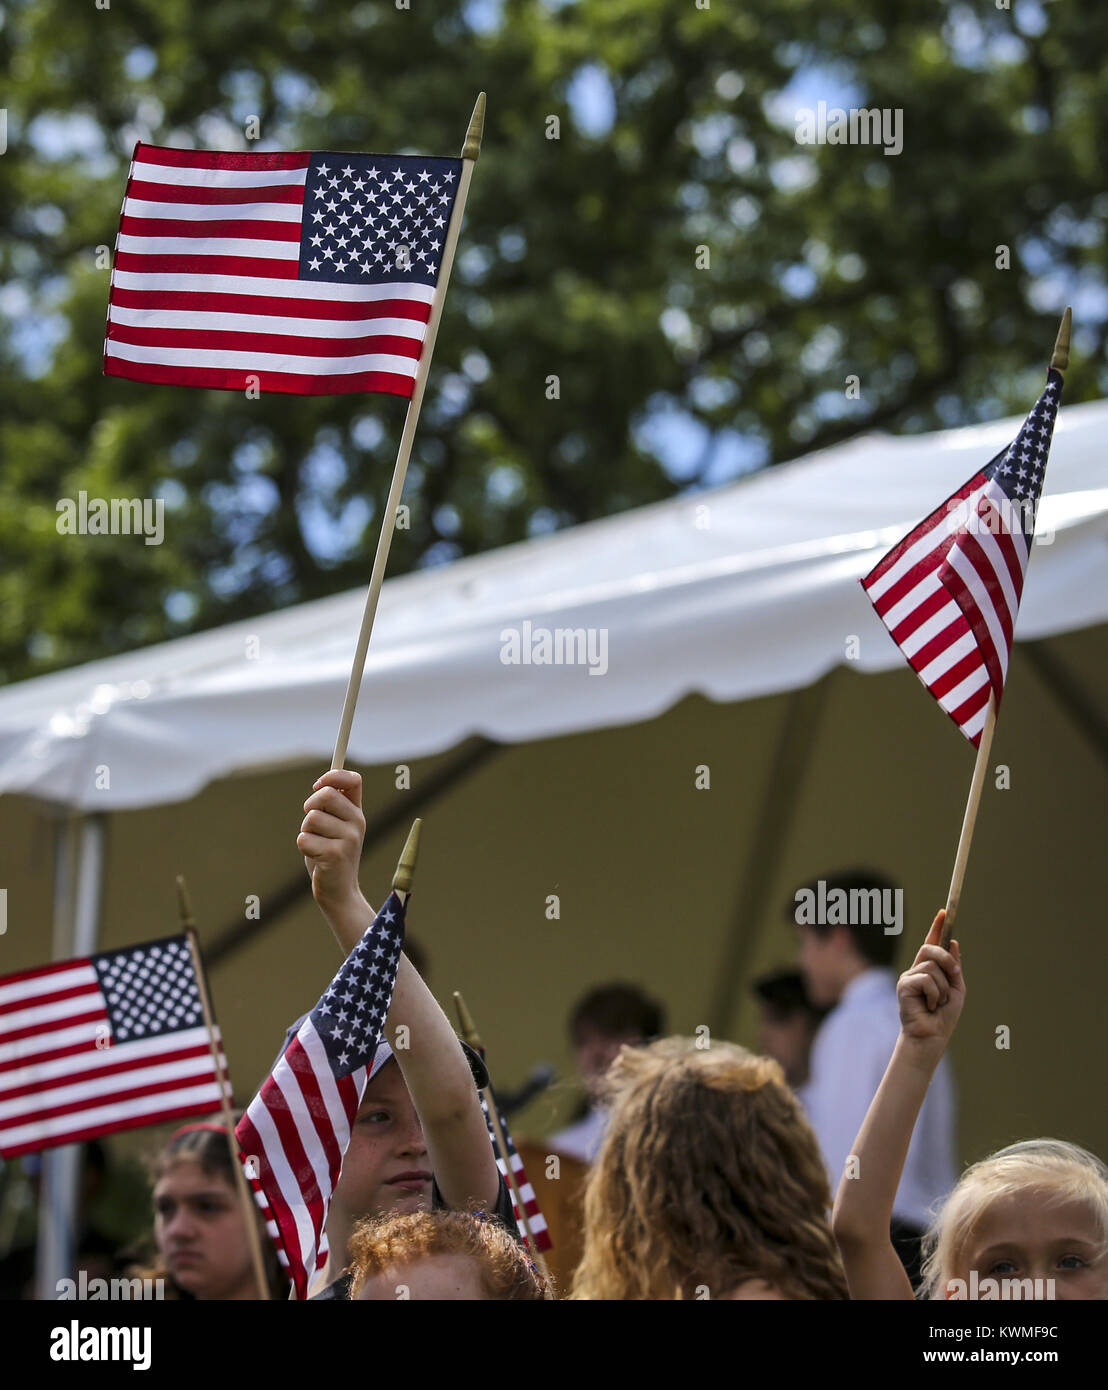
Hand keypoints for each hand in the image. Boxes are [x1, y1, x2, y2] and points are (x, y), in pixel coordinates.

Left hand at [297, 769, 367, 918]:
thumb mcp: (335, 827)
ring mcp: (349, 839)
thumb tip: (321, 784)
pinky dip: (303, 847)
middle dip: (310, 806)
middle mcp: (357, 823)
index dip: (334, 776)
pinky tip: (316, 857)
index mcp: (357, 812)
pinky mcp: (335, 854)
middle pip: (326, 794)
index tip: (318, 785)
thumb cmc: (331, 854)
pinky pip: (304, 838)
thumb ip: (330, 807)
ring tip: (316, 845)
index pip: (353, 780)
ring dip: (306, 831)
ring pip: (311, 818)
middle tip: (312, 824)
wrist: (339, 891)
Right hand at [896, 910, 964, 1048]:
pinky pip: (927, 980)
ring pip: (932, 967)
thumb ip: (954, 967)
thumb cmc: (943, 1016)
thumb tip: (953, 943)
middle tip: (955, 975)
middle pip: (931, 948)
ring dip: (944, 988)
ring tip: (938, 1003)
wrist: (932, 1036)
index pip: (932, 943)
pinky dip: (936, 994)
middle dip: (947, 960)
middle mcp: (917, 970)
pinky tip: (930, 1006)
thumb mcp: (956, 989)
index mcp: (929, 970)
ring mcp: (909, 977)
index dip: (937, 927)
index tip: (944, 912)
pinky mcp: (904, 985)